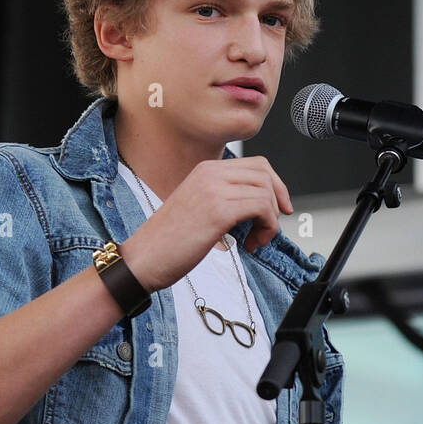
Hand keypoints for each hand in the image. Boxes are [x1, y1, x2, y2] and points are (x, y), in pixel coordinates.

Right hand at [121, 156, 292, 291]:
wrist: (143, 258)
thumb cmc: (168, 242)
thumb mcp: (198, 209)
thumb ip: (223, 199)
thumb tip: (256, 206)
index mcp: (205, 170)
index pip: (256, 165)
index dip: (275, 186)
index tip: (279, 209)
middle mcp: (210, 174)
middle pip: (265, 173)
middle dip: (277, 202)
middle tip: (270, 227)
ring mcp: (213, 189)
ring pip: (265, 191)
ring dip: (270, 220)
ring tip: (256, 240)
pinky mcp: (217, 210)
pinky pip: (261, 207)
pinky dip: (266, 228)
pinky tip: (251, 244)